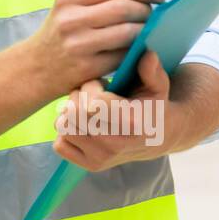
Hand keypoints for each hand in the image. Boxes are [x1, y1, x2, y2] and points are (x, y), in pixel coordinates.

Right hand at [25, 0, 167, 94]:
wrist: (37, 68)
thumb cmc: (62, 31)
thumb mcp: (72, 5)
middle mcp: (70, 20)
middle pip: (122, 8)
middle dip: (146, 9)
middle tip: (155, 12)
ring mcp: (78, 45)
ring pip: (127, 32)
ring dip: (145, 30)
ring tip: (148, 28)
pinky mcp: (87, 68)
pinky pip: (123, 55)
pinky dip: (136, 50)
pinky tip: (138, 46)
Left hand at [53, 50, 179, 170]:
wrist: (158, 136)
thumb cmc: (153, 104)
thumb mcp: (158, 85)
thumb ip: (152, 70)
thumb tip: (147, 54)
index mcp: (133, 124)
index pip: (93, 103)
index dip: (91, 87)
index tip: (101, 83)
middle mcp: (116, 145)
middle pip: (73, 113)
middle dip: (77, 97)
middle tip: (90, 94)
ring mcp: (102, 159)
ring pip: (63, 127)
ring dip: (69, 113)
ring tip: (87, 109)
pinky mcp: (90, 166)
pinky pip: (59, 144)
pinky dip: (67, 132)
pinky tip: (83, 124)